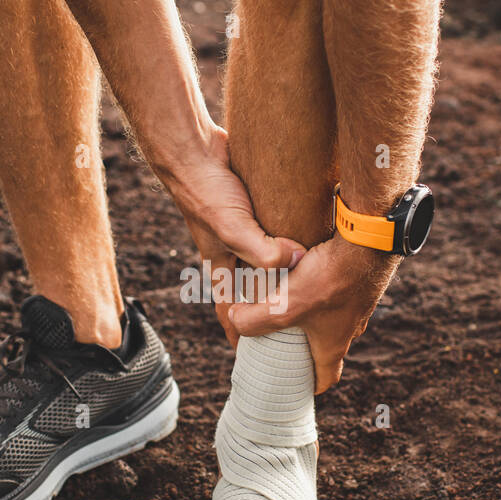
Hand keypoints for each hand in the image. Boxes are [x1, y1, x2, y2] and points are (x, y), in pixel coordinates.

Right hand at [156, 127, 304, 345]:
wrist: (192, 149)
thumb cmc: (205, 191)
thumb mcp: (233, 227)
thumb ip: (262, 250)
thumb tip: (296, 262)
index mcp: (220, 259)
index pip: (227, 304)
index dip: (235, 329)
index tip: (244, 351)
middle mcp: (230, 244)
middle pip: (250, 281)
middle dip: (263, 301)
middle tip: (286, 318)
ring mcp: (241, 223)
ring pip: (264, 253)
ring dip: (280, 265)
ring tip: (305, 278)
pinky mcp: (253, 202)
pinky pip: (273, 224)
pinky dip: (286, 231)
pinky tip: (307, 231)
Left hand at [225, 234, 398, 392]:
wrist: (367, 243)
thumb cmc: (329, 279)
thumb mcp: (285, 305)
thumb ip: (255, 319)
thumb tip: (234, 321)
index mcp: (334, 344)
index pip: (327, 377)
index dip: (312, 386)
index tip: (300, 389)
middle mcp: (349, 328)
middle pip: (328, 348)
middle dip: (307, 351)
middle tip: (285, 348)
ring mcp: (356, 304)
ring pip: (332, 320)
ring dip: (313, 321)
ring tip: (290, 312)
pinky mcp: (357, 282)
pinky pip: (337, 295)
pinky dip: (320, 295)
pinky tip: (303, 279)